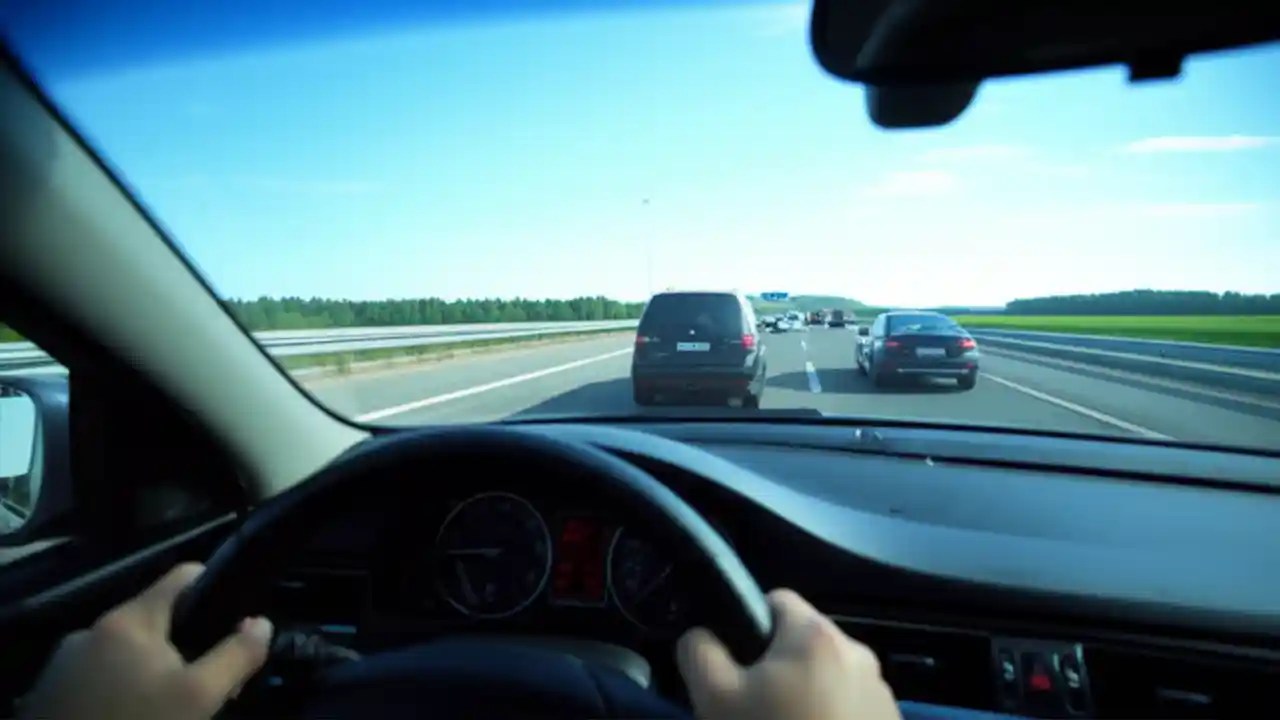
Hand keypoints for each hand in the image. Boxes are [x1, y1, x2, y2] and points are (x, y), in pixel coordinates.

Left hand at [20, 563, 272, 719]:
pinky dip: (122, 687)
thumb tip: (261, 623)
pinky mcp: (51, 692)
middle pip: (158, 620)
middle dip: (188, 646)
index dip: (218, 591)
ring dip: (154, 669)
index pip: (185, 576)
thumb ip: (236, 656)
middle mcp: (92, 628)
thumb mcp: (199, 697)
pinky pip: (100, 675)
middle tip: (206, 685)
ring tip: (169, 707)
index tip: (235, 626)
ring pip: (128, 651)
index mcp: (130, 619)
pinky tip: (133, 714)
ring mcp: (65, 662)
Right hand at [676, 588, 900, 719]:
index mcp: (816, 634)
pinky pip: (851, 707)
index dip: (748, 628)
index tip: (737, 668)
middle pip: (803, 642)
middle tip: (756, 709)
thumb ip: (699, 651)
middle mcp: (858, 653)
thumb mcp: (713, 697)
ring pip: (829, 677)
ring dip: (807, 695)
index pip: (775, 600)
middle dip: (778, 668)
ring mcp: (882, 692)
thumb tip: (703, 634)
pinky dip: (832, 719)